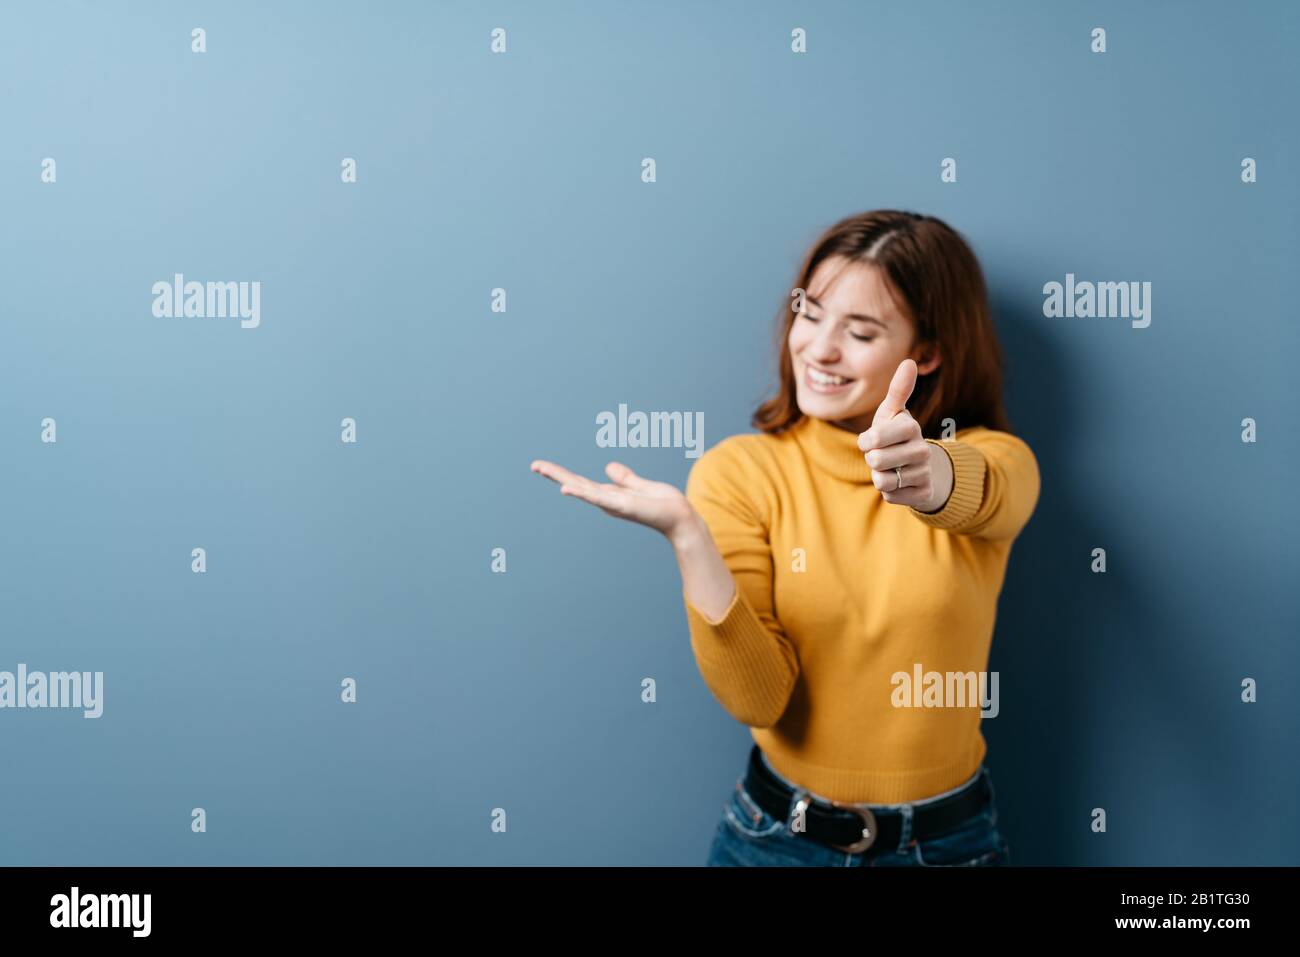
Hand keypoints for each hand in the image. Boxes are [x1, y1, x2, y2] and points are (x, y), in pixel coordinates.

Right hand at [530, 459, 695, 538]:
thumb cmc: (664, 504)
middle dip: (555, 474)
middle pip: (576, 484)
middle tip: (533, 464)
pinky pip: (597, 497)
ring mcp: (612, 504)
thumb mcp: (641, 485)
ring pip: (581, 489)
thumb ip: (625, 478)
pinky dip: (581, 493)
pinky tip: (565, 488)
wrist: (680, 518)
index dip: (563, 474)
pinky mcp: (621, 505)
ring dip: (561, 478)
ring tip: (542, 469)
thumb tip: (608, 467)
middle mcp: (607, 500)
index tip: (544, 466)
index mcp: (610, 494)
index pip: (582, 482)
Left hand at [856, 358, 950, 510]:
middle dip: (873, 460)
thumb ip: (897, 390)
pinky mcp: (923, 493)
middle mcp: (922, 449)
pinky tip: (901, 482)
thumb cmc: (896, 435)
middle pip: (875, 461)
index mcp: (910, 427)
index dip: (866, 442)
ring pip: (882, 481)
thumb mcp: (892, 413)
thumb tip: (910, 361)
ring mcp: (924, 472)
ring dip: (880, 476)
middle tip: (884, 455)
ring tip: (892, 467)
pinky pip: (891, 497)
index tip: (872, 439)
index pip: (872, 439)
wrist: (919, 466)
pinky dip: (890, 492)